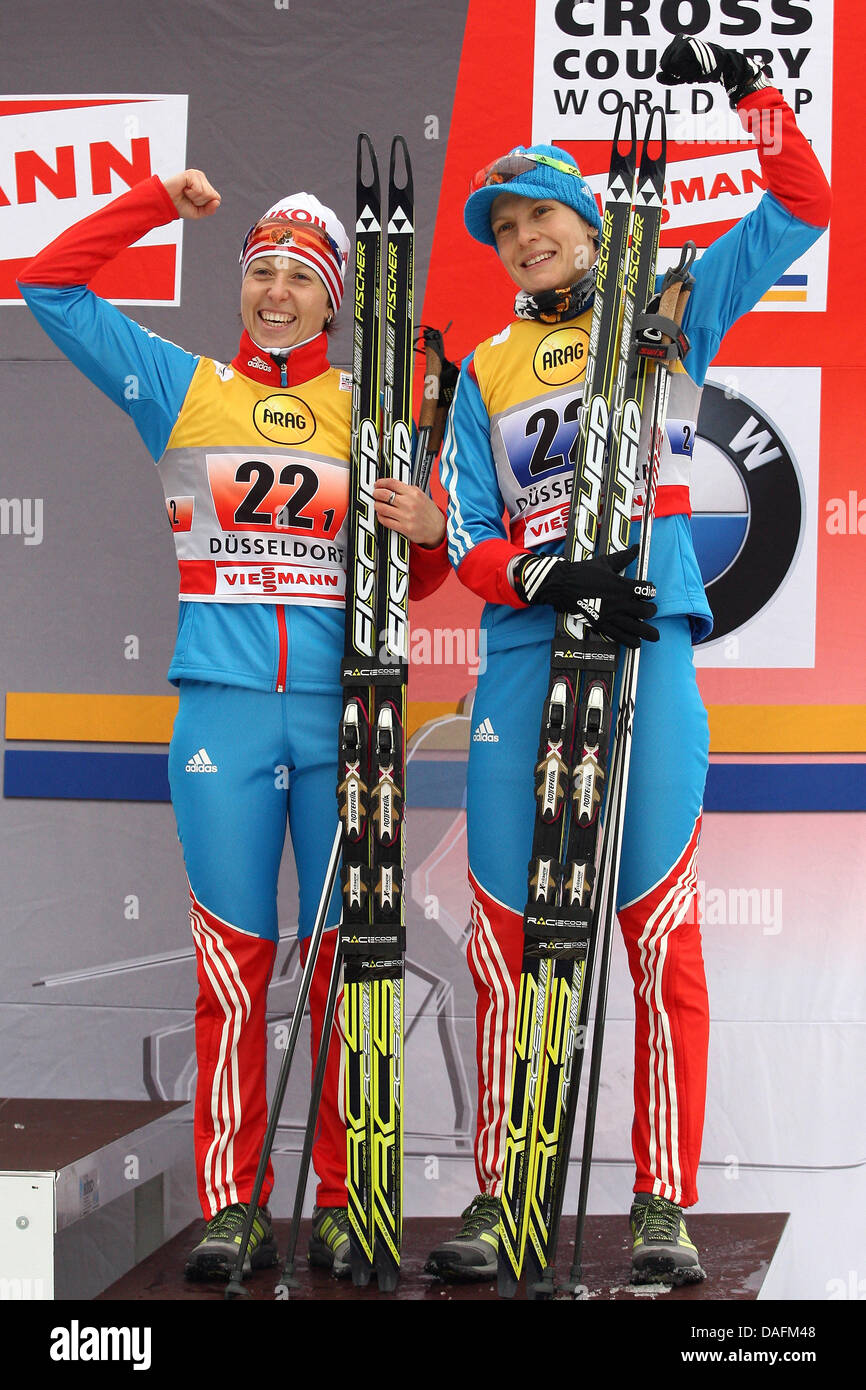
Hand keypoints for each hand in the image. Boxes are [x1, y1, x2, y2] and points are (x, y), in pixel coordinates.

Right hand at [162, 169, 220, 218]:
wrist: (165, 203)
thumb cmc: (180, 207)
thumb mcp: (198, 213)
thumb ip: (209, 210)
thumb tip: (217, 202)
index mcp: (205, 185)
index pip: (216, 198)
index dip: (206, 205)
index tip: (194, 202)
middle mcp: (202, 177)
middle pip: (212, 195)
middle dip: (200, 202)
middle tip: (188, 198)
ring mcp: (197, 174)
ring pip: (206, 193)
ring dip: (195, 198)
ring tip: (185, 193)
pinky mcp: (191, 174)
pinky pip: (199, 189)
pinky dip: (191, 193)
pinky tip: (183, 189)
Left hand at [373, 480, 445, 546]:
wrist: (438, 529)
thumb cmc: (429, 512)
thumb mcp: (421, 495)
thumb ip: (407, 489)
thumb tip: (390, 485)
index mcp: (414, 493)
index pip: (392, 483)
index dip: (381, 482)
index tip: (377, 484)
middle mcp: (409, 503)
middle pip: (383, 494)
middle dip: (376, 493)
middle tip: (375, 494)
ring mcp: (406, 516)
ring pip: (381, 508)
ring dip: (377, 505)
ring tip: (379, 505)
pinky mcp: (403, 528)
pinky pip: (385, 520)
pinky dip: (380, 516)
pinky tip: (382, 515)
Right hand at [513, 545, 658, 647]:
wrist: (564, 585)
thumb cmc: (584, 572)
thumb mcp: (606, 562)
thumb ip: (624, 557)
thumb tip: (637, 548)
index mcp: (623, 586)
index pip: (648, 591)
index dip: (651, 591)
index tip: (649, 592)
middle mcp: (620, 602)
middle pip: (647, 612)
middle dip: (651, 611)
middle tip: (650, 610)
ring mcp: (612, 616)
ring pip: (638, 628)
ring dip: (648, 632)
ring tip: (653, 634)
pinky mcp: (603, 626)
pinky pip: (622, 638)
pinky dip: (632, 641)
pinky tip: (636, 641)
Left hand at [657, 35, 768, 105]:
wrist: (723, 67)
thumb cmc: (704, 70)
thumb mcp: (683, 76)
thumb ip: (669, 78)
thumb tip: (657, 76)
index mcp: (677, 43)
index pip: (664, 65)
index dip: (674, 74)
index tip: (689, 71)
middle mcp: (679, 38)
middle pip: (665, 66)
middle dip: (677, 74)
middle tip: (694, 70)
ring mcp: (683, 40)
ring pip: (670, 66)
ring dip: (682, 74)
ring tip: (696, 68)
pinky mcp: (687, 44)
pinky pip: (675, 66)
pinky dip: (685, 72)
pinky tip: (697, 67)